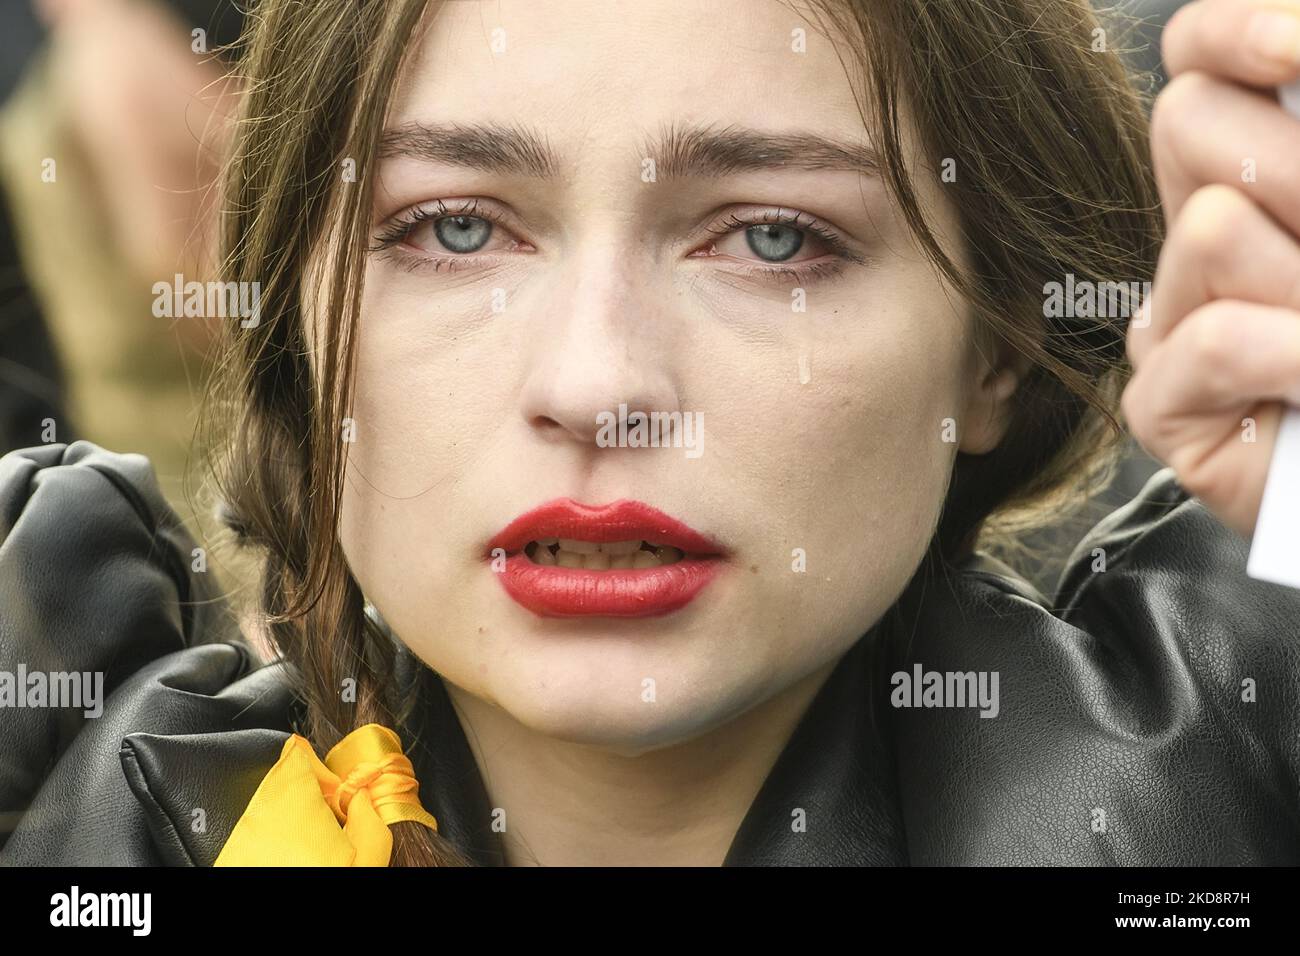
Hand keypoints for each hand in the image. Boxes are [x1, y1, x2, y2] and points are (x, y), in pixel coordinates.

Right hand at [1123, 0, 1299, 537]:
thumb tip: (1294, 54)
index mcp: (1264, 173)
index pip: (1198, 63)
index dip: (1230, 33)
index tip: (1295, 52)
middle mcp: (1209, 236)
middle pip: (1182, 124)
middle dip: (1288, 164)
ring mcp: (1177, 320)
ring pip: (1207, 228)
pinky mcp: (1162, 405)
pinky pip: (1210, 339)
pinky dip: (1290, 357)